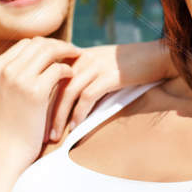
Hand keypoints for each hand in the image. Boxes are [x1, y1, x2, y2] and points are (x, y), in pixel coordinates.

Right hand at [0, 37, 82, 167]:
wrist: (6, 150)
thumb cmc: (8, 125)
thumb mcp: (3, 93)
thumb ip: (13, 75)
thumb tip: (33, 60)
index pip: (25, 43)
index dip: (44, 44)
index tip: (58, 50)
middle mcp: (6, 68)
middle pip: (38, 43)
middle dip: (58, 45)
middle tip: (73, 51)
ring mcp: (19, 79)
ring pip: (49, 52)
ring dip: (66, 53)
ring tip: (78, 58)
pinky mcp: (36, 91)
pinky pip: (58, 69)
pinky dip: (68, 70)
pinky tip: (73, 76)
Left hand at [45, 40, 169, 143]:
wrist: (157, 56)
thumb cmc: (129, 67)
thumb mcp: (101, 69)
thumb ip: (85, 81)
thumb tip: (70, 108)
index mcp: (76, 56)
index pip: (49, 76)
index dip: (40, 98)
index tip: (35, 119)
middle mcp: (81, 58)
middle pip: (54, 86)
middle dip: (46, 112)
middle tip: (41, 133)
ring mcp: (94, 65)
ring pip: (68, 93)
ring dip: (59, 116)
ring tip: (55, 135)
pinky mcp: (108, 75)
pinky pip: (88, 96)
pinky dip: (79, 113)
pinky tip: (76, 127)